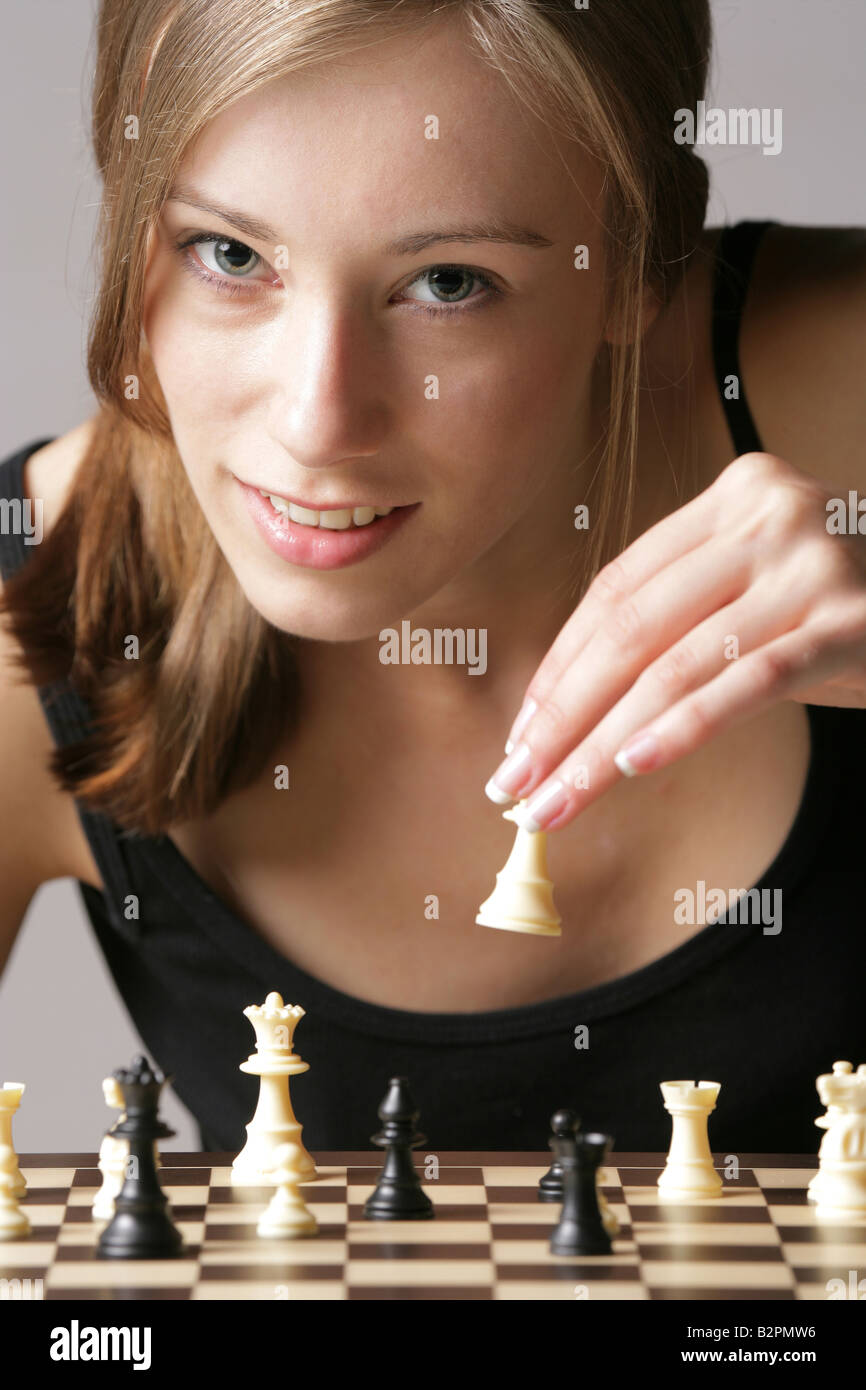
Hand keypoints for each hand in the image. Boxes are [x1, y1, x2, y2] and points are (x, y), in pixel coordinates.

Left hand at [484, 452, 865, 831]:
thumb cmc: (853, 607)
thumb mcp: (763, 593)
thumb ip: (685, 622)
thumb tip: (577, 710)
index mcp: (732, 497)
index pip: (615, 590)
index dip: (558, 668)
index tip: (521, 731)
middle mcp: (766, 515)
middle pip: (630, 629)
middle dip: (561, 715)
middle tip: (514, 782)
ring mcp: (809, 564)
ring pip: (673, 665)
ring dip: (598, 744)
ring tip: (552, 800)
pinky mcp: (845, 621)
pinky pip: (743, 684)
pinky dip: (680, 729)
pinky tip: (627, 769)